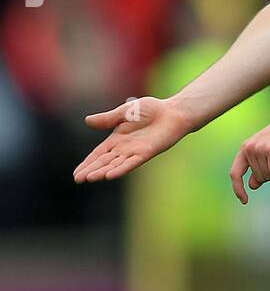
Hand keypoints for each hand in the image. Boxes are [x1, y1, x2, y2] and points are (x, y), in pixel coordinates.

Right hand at [73, 96, 191, 183]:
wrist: (172, 112)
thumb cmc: (151, 110)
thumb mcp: (124, 112)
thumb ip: (108, 118)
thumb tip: (87, 121)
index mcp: (117, 139)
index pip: (98, 154)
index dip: (87, 163)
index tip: (76, 173)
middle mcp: (124, 149)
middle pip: (104, 162)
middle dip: (91, 170)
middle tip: (78, 180)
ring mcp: (135, 152)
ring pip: (115, 164)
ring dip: (102, 172)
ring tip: (89, 179)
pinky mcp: (146, 153)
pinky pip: (131, 163)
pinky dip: (120, 169)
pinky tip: (109, 175)